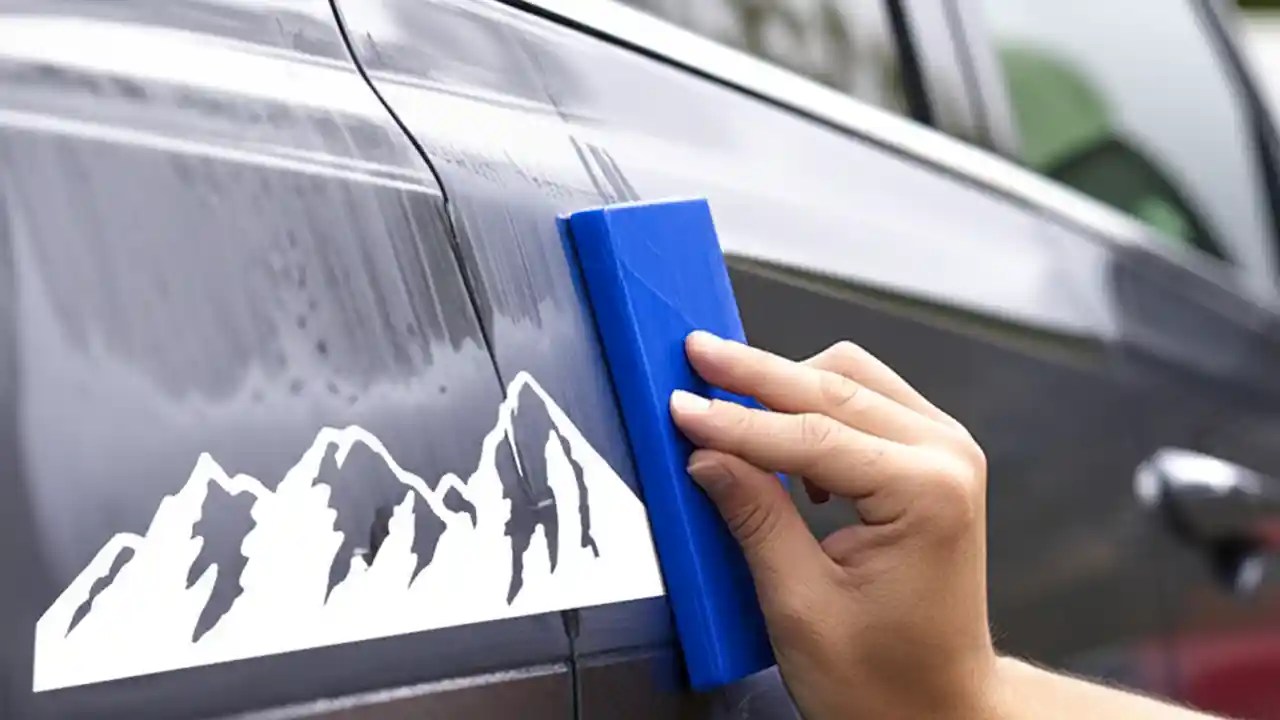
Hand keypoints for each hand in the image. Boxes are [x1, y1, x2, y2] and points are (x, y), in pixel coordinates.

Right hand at [670, 333, 994, 719]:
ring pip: (850, 377)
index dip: (733, 420)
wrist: (940, 707)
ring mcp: (944, 453)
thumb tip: (706, 455)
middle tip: (696, 356)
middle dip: (754, 374)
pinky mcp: (930, 459)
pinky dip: (812, 407)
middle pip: (832, 383)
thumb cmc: (887, 680)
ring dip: (783, 383)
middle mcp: (946, 458)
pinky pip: (864, 402)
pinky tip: (775, 440)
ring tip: (722, 397)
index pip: (809, 435)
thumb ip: (754, 518)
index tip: (680, 405)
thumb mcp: (800, 606)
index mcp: (924, 494)